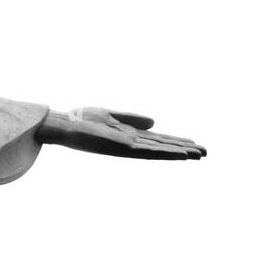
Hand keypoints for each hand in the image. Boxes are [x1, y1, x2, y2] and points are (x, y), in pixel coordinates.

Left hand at [37, 107, 205, 159]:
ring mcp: (127, 146)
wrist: (63, 125)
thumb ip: (131, 118)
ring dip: (179, 153)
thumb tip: (155, 122)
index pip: (158, 140)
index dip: (177, 142)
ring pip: (158, 151)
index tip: (196, 145)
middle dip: (184, 150)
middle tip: (207, 153)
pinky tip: (178, 154)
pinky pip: (147, 151)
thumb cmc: (81, 120)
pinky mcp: (121, 148)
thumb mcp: (110, 115)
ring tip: (199, 155)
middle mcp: (130, 143)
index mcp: (129, 135)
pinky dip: (164, 153)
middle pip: (162, 147)